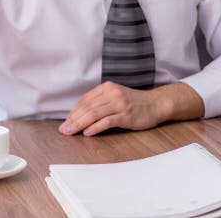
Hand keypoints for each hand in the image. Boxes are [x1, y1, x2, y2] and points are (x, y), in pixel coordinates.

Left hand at [58, 81, 203, 136]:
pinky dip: (95, 127)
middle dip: (73, 119)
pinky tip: (87, 133)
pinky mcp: (127, 115)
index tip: (65, 122)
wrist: (156, 104)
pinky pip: (107, 121)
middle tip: (63, 130)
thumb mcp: (115, 96)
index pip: (85, 100)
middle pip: (87, 107)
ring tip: (71, 132)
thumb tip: (79, 115)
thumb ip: (100, 102)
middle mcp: (112, 93)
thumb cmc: (133, 103)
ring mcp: (120, 104)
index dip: (73, 112)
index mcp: (106, 87)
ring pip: (94, 114)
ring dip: (80, 124)